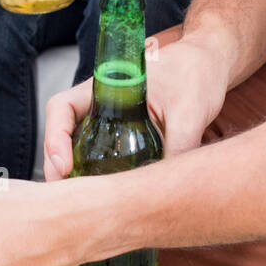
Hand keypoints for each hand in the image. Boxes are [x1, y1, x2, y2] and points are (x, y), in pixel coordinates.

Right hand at [42, 31, 231, 178]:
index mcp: (105, 86)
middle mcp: (99, 103)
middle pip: (62, 133)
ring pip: (76, 146)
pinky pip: (97, 154)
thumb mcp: (190, 111)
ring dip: (73, 172)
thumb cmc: (196, 73)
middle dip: (57, 165)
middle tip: (66, 196)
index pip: (61, 108)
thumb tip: (168, 186)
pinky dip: (93, 173)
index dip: (54, 138)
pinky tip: (104, 194)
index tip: (64, 167)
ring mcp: (109, 119)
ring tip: (81, 201)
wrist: (210, 65)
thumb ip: (180, 145)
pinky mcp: (123, 133)